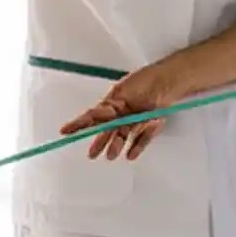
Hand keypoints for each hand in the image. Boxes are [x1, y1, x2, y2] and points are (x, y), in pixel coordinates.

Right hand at [60, 63, 179, 160]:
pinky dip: (137, 147)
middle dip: (100, 142)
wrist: (170, 81)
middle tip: (91, 154)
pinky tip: (130, 156)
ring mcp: (137, 119)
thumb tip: (97, 115)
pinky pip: (142, 139)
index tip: (65, 131)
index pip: (93, 115)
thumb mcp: (123, 92)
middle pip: (109, 130)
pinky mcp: (151, 124)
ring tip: (111, 155)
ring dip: (116, 145)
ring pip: (124, 135)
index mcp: (113, 102)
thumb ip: (111, 107)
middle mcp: (123, 112)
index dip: (79, 124)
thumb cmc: (146, 81)